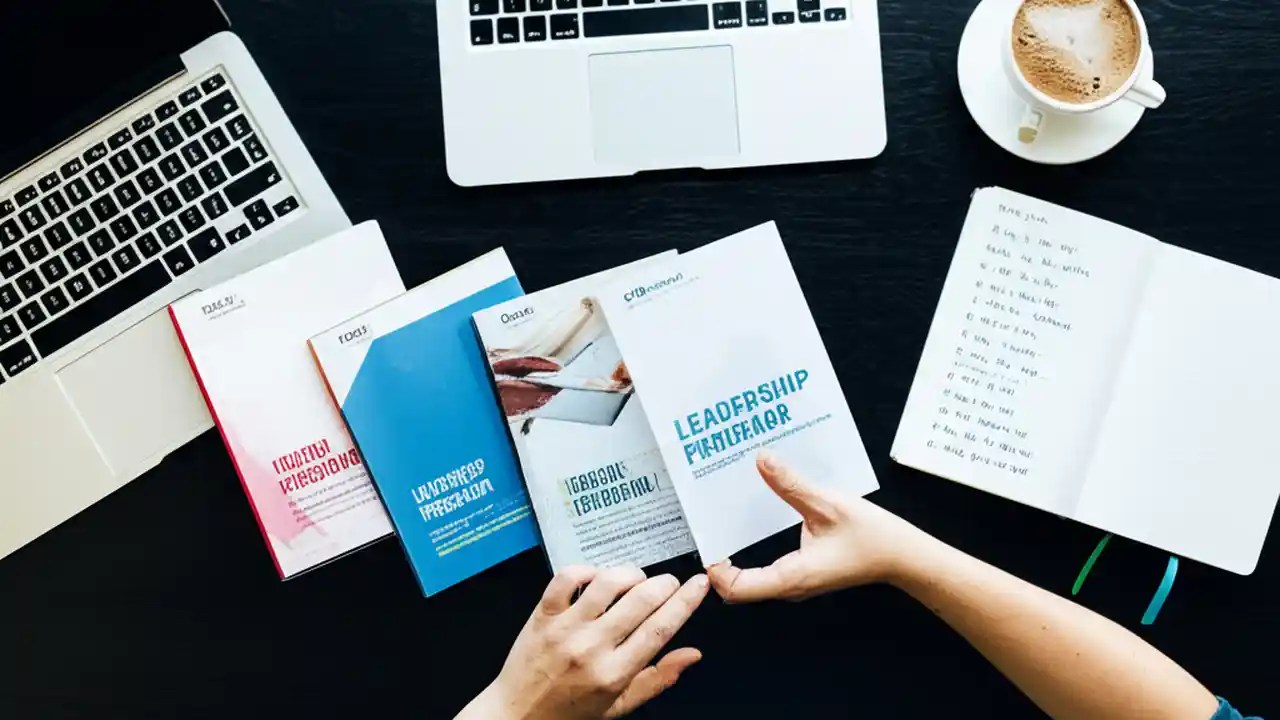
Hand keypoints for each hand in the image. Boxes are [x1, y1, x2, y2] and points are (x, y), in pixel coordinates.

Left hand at [458, 567, 709, 719]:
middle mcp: (591, 648)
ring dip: (630, 573)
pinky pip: (567, 577)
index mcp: (614, 674)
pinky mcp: (543, 615)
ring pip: (607, 582)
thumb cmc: (568, 712)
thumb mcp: (618, 707)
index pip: (660, 629)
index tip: (700, 584)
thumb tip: (692, 655)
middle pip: (640, 601)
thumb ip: (656, 679)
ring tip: (636, 579)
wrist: (516, 716)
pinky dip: (587, 569)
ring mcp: (565, 628)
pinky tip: (597, 576)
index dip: (686, 602)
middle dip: (664, 583)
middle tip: (669, 582)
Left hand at [707, 451, 930, 602]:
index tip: (707, 541)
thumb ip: (791, 484)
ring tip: (721, 524)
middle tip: (708, 528)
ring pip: (751, 580)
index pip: (737, 588)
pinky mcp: (803, 573)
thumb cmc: (871, 535)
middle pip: (738, 587)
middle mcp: (789, 586)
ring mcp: (796, 582)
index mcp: (791, 577)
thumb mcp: (827, 504)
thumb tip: (761, 460)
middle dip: (718, 564)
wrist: (903, 556)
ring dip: (733, 559)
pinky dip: (750, 556)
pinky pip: (765, 572)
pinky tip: (748, 527)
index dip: (715, 571)